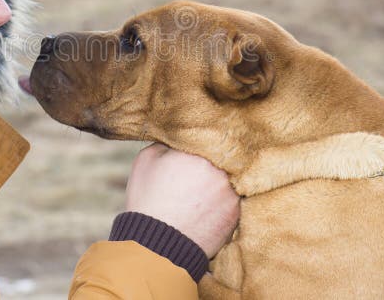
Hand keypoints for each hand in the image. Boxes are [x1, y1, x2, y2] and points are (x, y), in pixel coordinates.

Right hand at [124, 143, 240, 258]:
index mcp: (200, 153)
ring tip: (199, 189)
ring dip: (218, 180)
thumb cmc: (148, 199)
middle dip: (210, 160)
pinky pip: (232, 198)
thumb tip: (180, 138)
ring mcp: (232, 194)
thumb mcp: (147, 159)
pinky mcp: (236, 215)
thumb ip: (168, 141)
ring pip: (229, 177)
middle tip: (196, 168)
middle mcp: (221, 171)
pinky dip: (221, 199)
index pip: (206, 136)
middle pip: (221, 156)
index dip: (199, 140)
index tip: (193, 148)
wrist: (155, 246)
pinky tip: (205, 204)